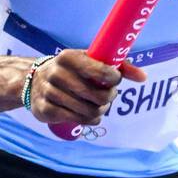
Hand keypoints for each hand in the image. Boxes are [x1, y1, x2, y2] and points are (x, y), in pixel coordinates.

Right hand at [26, 49, 145, 125]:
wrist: (34, 81)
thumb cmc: (72, 69)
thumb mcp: (91, 60)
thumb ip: (119, 66)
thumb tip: (144, 77)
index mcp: (68, 57)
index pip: (102, 71)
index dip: (114, 79)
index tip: (114, 80)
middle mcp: (56, 73)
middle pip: (98, 96)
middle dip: (109, 98)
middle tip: (108, 96)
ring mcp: (48, 92)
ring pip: (89, 110)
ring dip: (100, 111)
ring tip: (99, 105)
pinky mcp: (44, 110)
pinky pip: (77, 120)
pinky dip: (90, 120)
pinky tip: (90, 115)